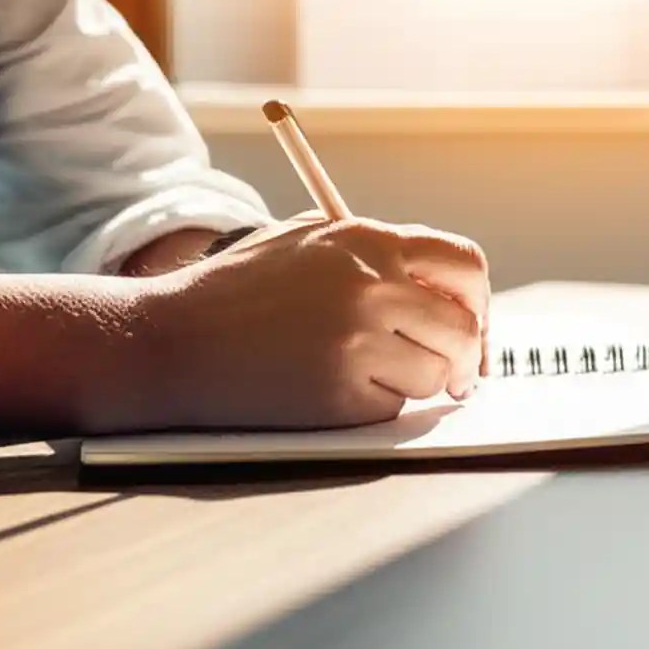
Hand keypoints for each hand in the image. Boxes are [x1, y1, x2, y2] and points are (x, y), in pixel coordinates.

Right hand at [142, 214, 489, 428]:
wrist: (171, 340)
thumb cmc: (236, 292)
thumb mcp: (308, 243)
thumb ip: (377, 256)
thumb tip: (443, 292)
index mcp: (369, 241)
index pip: (465, 267)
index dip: (478, 303)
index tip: (471, 326)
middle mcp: (373, 287)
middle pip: (464, 329)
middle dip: (465, 358)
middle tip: (455, 375)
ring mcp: (358, 343)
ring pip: (434, 375)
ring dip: (417, 383)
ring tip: (366, 372)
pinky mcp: (342, 395)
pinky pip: (393, 406)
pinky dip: (375, 404)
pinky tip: (329, 387)